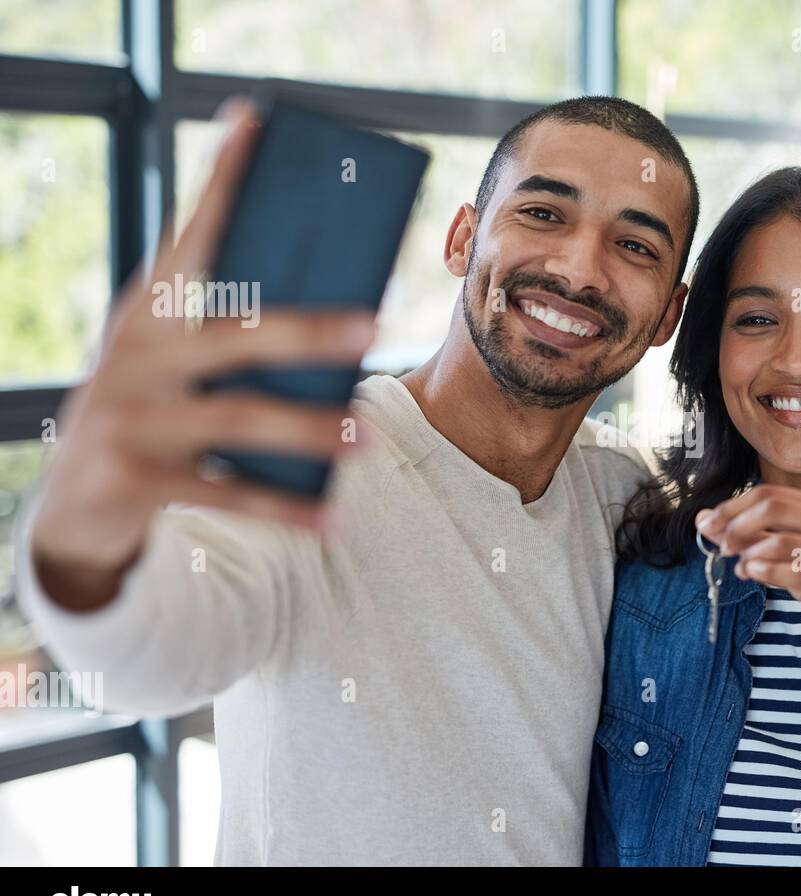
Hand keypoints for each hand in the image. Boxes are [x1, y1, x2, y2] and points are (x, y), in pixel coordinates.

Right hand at [29, 99, 375, 608]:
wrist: (74, 508)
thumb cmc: (153, 411)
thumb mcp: (177, 361)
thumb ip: (233, 328)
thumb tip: (343, 305)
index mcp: (149, 311)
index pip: (188, 236)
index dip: (221, 182)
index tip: (256, 123)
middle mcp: (135, 353)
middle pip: (234, 334)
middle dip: (307, 330)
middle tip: (374, 326)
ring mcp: (131, 415)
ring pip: (239, 416)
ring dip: (311, 427)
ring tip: (368, 434)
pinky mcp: (135, 478)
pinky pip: (229, 492)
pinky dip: (287, 507)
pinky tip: (336, 514)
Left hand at [695, 485, 800, 670]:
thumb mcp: (789, 558)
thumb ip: (753, 537)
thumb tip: (706, 520)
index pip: (773, 494)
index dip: (734, 507)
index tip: (709, 523)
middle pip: (777, 508)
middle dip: (738, 525)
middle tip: (723, 546)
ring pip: (784, 541)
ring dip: (751, 554)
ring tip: (742, 567)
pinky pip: (797, 574)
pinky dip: (767, 573)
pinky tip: (754, 575)